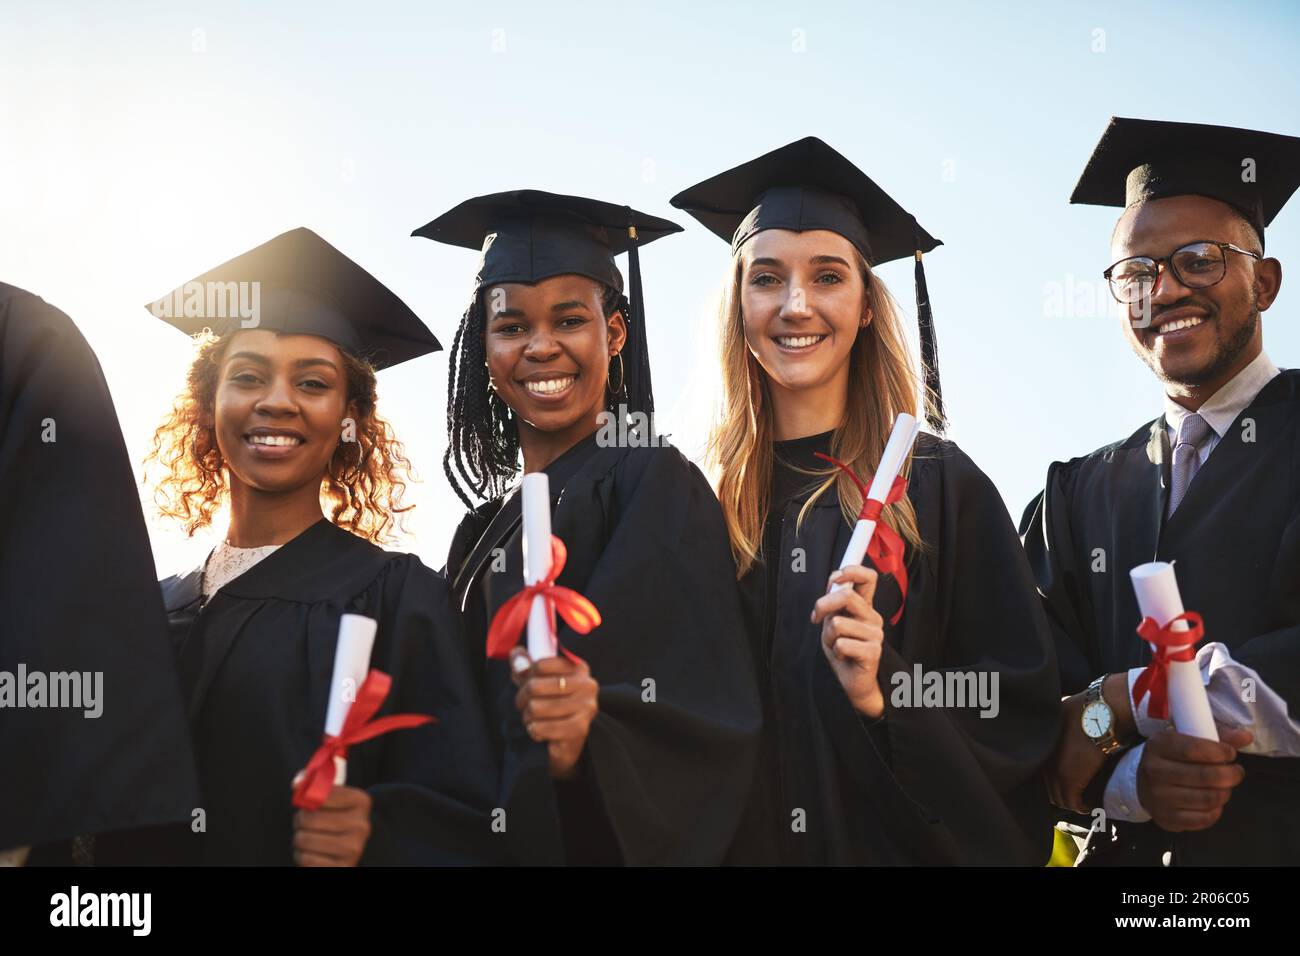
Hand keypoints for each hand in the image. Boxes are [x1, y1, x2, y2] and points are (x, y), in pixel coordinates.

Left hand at [292, 784, 371, 865]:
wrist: (352, 846)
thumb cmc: (336, 818)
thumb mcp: (333, 798)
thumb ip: (315, 786)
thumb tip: (296, 783)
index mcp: (361, 802)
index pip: (320, 795)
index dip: (308, 800)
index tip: (310, 804)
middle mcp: (361, 826)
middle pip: (309, 819)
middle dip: (300, 821)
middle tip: (304, 822)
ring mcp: (353, 849)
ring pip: (304, 839)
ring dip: (299, 839)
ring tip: (310, 838)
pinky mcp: (342, 867)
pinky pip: (306, 859)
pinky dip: (302, 856)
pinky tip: (313, 853)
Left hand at [509, 646, 598, 779]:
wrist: (566, 740)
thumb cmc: (550, 704)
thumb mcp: (535, 680)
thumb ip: (523, 664)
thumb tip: (518, 657)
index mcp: (578, 667)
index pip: (540, 665)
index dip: (525, 676)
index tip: (525, 684)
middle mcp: (587, 684)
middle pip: (535, 686)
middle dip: (522, 699)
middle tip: (524, 706)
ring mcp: (586, 706)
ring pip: (536, 707)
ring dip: (527, 717)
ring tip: (532, 719)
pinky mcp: (580, 728)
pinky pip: (543, 727)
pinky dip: (535, 730)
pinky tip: (539, 730)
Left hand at [812, 565, 885, 717]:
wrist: (851, 681)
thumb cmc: (842, 650)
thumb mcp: (833, 622)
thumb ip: (834, 604)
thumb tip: (833, 584)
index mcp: (865, 607)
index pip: (868, 578)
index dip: (851, 571)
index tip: (834, 578)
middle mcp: (873, 617)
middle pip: (847, 596)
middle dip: (823, 605)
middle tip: (816, 618)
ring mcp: (876, 634)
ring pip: (838, 623)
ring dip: (828, 636)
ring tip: (835, 645)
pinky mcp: (873, 652)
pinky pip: (842, 644)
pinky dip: (835, 651)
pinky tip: (843, 657)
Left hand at [1045, 675, 1136, 812]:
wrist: (1101, 711)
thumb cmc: (1090, 707)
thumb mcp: (1065, 709)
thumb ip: (1061, 720)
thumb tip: (1069, 718)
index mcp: (1042, 742)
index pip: (1042, 767)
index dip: (1053, 777)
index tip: (1064, 782)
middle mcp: (1044, 756)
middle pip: (1047, 784)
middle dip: (1060, 792)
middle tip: (1074, 796)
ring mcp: (1055, 768)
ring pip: (1058, 796)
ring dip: (1070, 801)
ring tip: (1082, 802)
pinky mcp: (1070, 779)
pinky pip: (1071, 802)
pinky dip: (1080, 807)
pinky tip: (1088, 807)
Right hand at [1137, 723, 1252, 831]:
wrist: (1144, 784)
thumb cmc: (1173, 757)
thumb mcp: (1189, 738)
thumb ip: (1218, 735)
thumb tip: (1246, 736)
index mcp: (1158, 745)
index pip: (1194, 749)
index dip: (1220, 752)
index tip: (1231, 754)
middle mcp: (1154, 771)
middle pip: (1205, 776)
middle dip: (1231, 775)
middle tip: (1236, 772)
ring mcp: (1158, 797)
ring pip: (1208, 798)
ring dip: (1225, 792)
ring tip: (1225, 786)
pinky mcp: (1167, 818)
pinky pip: (1205, 818)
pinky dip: (1217, 810)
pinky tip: (1214, 801)